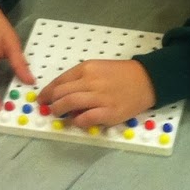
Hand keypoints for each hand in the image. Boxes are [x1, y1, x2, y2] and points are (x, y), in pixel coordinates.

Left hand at [38, 59, 154, 129]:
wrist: (147, 80)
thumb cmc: (121, 74)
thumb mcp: (98, 68)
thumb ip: (80, 78)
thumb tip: (62, 93)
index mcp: (86, 68)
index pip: (60, 81)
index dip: (47, 92)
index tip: (42, 98)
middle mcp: (91, 82)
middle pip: (61, 93)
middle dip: (51, 103)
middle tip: (50, 108)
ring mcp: (100, 98)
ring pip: (69, 104)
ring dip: (59, 111)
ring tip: (58, 115)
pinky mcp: (109, 112)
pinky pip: (85, 118)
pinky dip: (76, 121)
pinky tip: (75, 121)